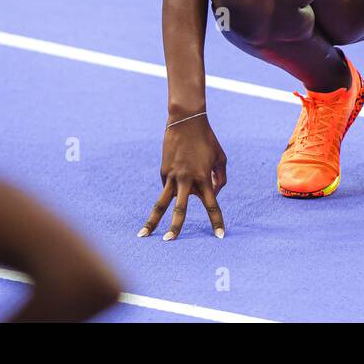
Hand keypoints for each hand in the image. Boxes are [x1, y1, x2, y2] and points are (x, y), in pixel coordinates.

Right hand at [139, 113, 226, 239]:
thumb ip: (219, 179)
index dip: (216, 221)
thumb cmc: (207, 140)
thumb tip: (212, 194)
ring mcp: (172, 176)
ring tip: (143, 235)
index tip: (220, 236)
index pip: (211, 205)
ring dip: (153, 220)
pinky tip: (180, 169)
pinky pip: (170, 185)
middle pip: (181, 209)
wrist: (186, 122)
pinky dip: (176, 185)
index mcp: (204, 177)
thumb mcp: (220, 158)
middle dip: (176, 227)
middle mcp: (187, 179)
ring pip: (161, 203)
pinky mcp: (163, 172)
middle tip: (170, 241)